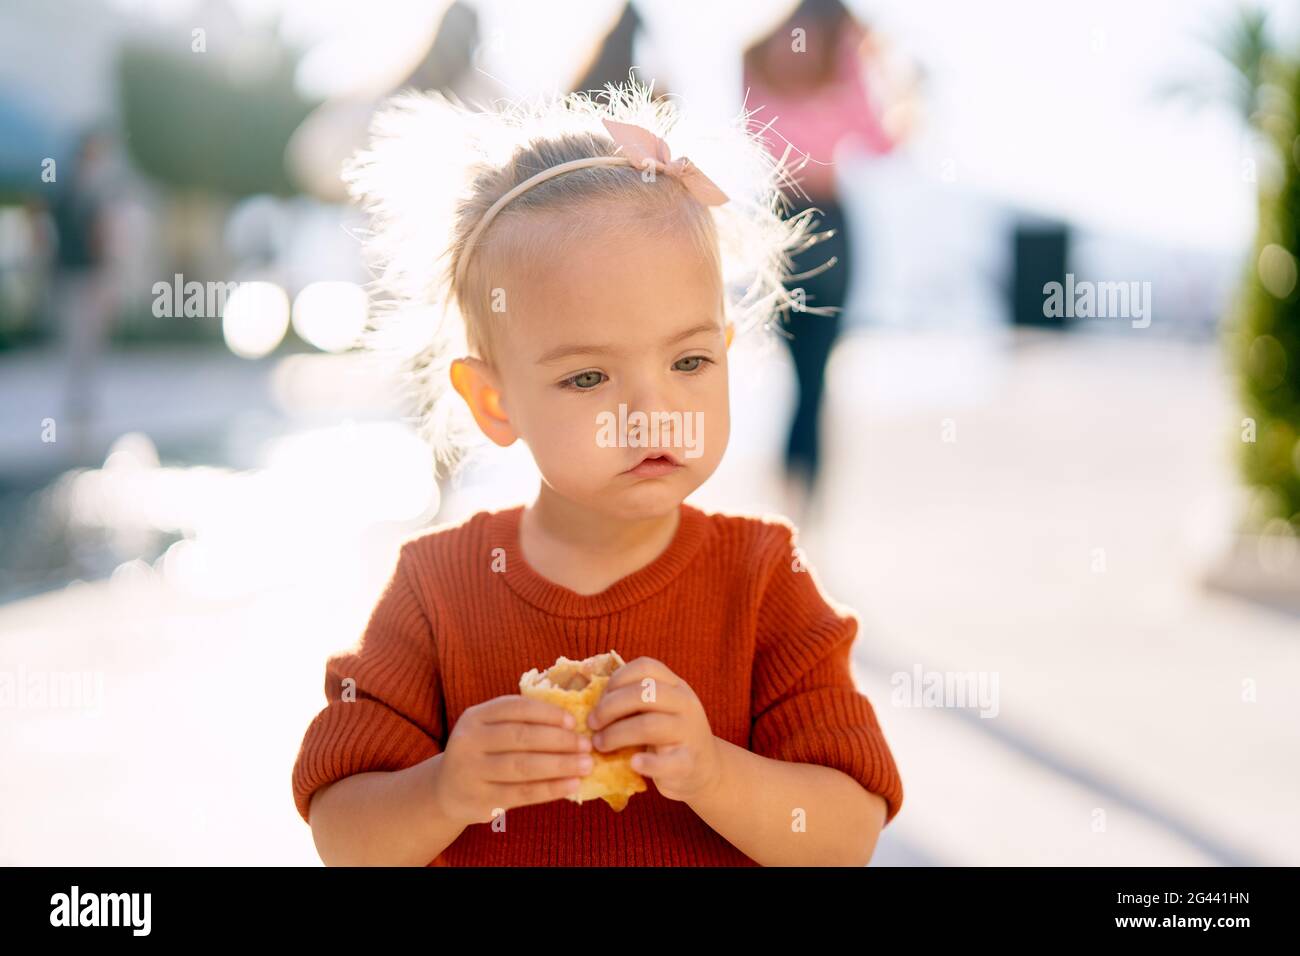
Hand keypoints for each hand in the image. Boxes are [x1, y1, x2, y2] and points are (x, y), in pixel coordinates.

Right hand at [433, 695, 592, 825]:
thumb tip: (573, 724)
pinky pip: (522, 793)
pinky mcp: (480, 801)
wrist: (446, 791)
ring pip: (523, 766)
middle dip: (559, 740)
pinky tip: (572, 785)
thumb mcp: (490, 730)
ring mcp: (472, 773)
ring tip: (586, 765)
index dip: (547, 713)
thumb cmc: (483, 754)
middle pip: (521, 737)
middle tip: (587, 744)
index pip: (515, 708)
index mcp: (474, 716)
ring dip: (560, 765)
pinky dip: (551, 789)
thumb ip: (521, 723)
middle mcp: (468, 741)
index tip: (574, 721)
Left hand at [586, 657, 721, 803]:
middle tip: (592, 724)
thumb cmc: (668, 737)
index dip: (617, 679)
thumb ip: (631, 697)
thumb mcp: (657, 710)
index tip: (600, 697)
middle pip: (644, 693)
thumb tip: (586, 678)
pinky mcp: (689, 763)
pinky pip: (667, 761)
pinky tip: (632, 763)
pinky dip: (646, 762)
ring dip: (617, 734)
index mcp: (675, 686)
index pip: (646, 667)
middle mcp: (685, 704)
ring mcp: (689, 733)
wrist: (705, 770)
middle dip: (610, 707)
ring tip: (600, 745)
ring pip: (650, 725)